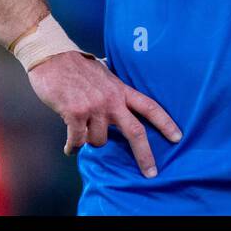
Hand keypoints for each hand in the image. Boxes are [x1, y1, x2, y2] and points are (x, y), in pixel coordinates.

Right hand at [26, 52, 181, 177]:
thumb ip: (114, 87)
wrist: (52, 57)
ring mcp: (94, 107)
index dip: (165, 123)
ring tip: (82, 132)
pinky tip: (69, 148)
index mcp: (120, 89)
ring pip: (100, 141)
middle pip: (135, 131)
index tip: (177, 137)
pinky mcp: (75, 113)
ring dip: (90, 141)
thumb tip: (120, 96)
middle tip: (152, 173)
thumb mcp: (103, 73)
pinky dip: (73, 147)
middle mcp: (111, 100)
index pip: (149, 107)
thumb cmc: (76, 65)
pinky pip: (78, 141)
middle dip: (145, 155)